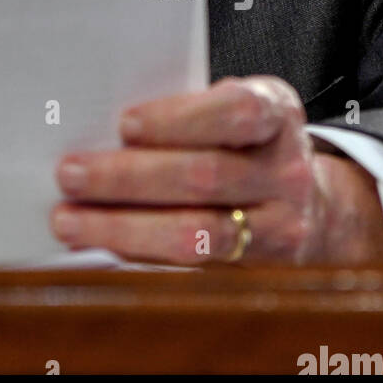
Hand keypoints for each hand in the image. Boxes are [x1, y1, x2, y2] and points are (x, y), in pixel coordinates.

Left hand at [50, 75, 382, 266]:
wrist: (313, 207)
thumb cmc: (245, 143)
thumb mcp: (232, 109)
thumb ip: (186, 112)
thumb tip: (97, 126)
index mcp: (277, 113)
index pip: (235, 111)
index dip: (178, 119)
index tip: (124, 125)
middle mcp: (286, 171)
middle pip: (205, 177)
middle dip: (128, 177)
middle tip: (70, 174)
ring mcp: (280, 227)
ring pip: (198, 234)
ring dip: (124, 228)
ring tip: (70, 220)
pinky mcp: (259, 272)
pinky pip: (195, 271)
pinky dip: (141, 260)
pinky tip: (101, 251)